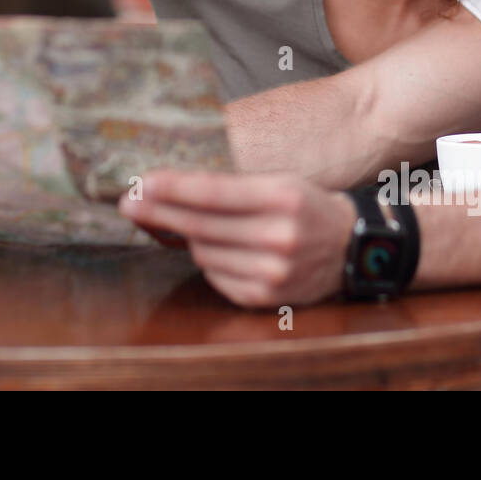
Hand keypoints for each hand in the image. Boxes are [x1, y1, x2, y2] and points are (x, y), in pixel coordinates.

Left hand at [118, 170, 354, 307]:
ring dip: (191, 238)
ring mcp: (273, 272)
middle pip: (200, 225)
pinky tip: (221, 249)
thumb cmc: (305, 205)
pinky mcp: (266, 297)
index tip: (141, 182)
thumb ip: (231, 186)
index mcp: (282, 198)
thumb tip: (170, 188)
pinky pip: (216, 277)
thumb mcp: (277, 182)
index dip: (172, 188)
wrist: (351, 247)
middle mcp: (278, 237)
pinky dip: (211, 261)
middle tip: (129, 202)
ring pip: (204, 253)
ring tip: (197, 226)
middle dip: (159, 212)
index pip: (213, 193)